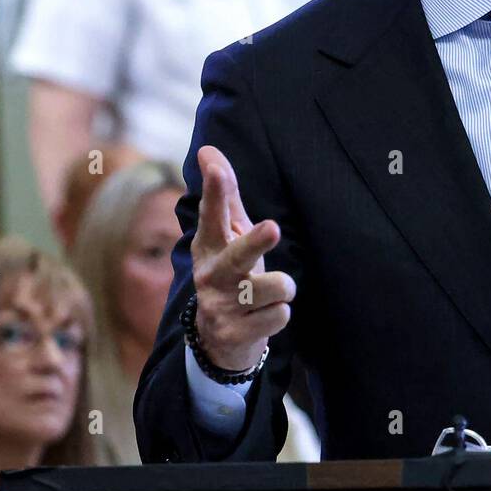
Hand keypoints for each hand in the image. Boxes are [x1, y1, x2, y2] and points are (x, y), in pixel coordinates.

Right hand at [189, 145, 294, 370]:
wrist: (218, 340)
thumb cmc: (232, 273)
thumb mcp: (229, 236)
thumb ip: (224, 196)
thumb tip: (208, 150)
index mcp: (209, 247)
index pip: (212, 214)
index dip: (215, 191)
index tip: (216, 167)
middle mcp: (210, 276)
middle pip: (238, 255)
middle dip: (255, 242)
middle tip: (271, 226)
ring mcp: (220, 307)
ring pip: (275, 288)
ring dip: (282, 289)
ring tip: (268, 294)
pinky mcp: (235, 335)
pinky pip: (280, 316)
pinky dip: (279, 315)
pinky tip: (262, 318)